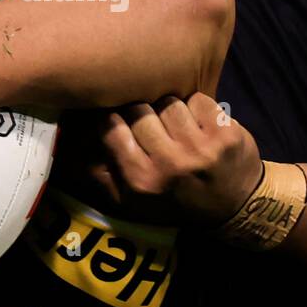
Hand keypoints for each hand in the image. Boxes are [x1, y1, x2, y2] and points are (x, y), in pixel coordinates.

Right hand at [99, 94, 261, 225]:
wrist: (236, 206)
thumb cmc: (176, 200)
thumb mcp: (132, 202)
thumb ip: (100, 175)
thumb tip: (71, 143)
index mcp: (141, 180)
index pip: (111, 126)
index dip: (114, 118)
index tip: (121, 121)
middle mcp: (169, 165)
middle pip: (139, 109)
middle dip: (142, 112)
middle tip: (151, 124)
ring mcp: (200, 149)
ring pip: (168, 102)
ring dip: (170, 109)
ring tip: (176, 126)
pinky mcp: (225, 134)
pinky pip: (197, 99)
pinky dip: (196, 107)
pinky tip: (198, 125)